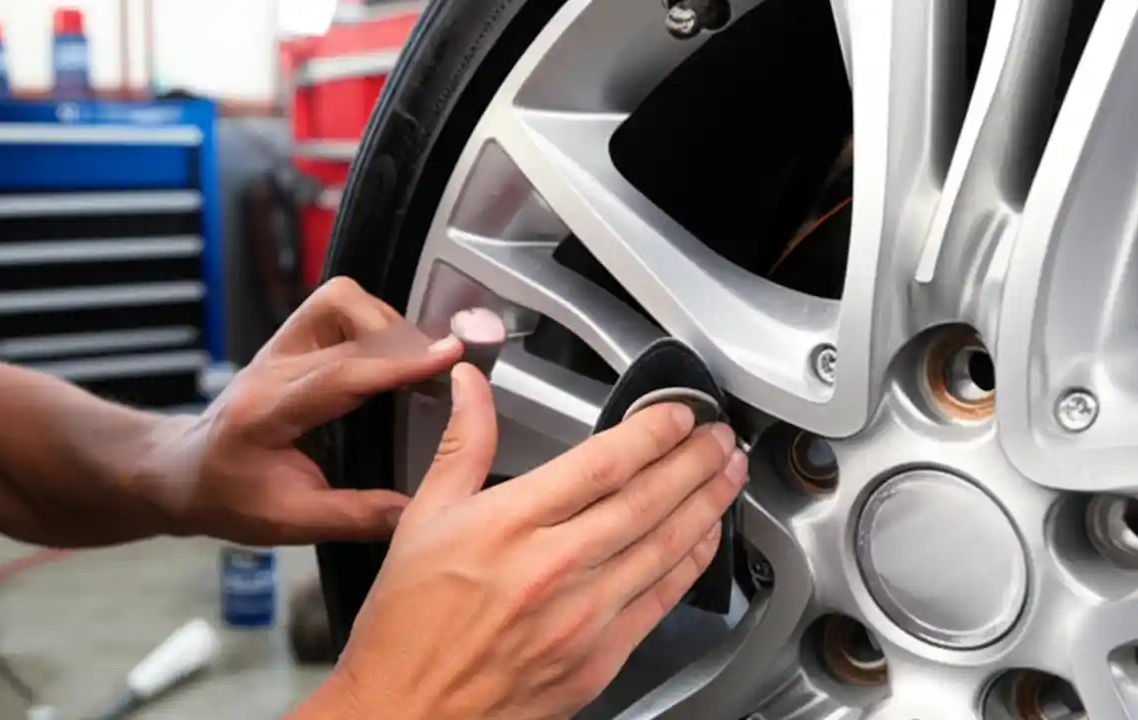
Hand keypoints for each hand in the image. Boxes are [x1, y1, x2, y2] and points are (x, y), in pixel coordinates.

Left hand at [143, 278, 462, 544]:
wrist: (182, 473)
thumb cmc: (228, 497)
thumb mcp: (289, 521)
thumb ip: (355, 517)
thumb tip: (418, 514)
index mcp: (268, 410)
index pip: (341, 371)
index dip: (400, 360)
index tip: (449, 354)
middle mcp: (273, 365)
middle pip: (343, 316)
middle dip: (403, 337)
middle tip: (442, 367)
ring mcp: (280, 346)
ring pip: (339, 298)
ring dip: (386, 321)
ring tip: (415, 361)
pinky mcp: (292, 340)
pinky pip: (339, 306)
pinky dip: (374, 322)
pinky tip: (391, 356)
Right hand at [306, 362, 746, 719]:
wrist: (409, 713)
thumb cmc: (408, 626)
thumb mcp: (422, 520)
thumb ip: (463, 445)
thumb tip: (471, 385)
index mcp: (508, 525)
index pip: (602, 463)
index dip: (652, 431)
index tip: (678, 413)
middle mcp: (552, 567)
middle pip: (646, 499)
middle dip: (694, 460)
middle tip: (721, 434)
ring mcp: (583, 616)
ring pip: (665, 545)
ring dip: (706, 503)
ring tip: (729, 472)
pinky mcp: (601, 657)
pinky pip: (662, 598)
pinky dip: (692, 562)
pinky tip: (707, 537)